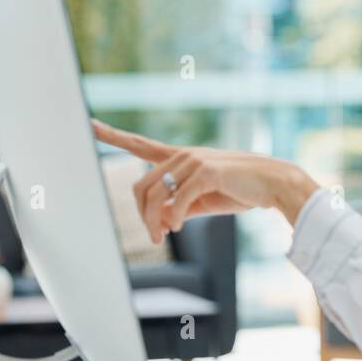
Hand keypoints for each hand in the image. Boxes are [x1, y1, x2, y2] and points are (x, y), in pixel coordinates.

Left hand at [91, 119, 318, 241]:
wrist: (272, 184)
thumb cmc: (239, 191)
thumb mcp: (203, 201)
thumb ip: (179, 207)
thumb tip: (159, 224)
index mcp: (179, 158)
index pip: (139, 144)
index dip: (113, 135)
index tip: (89, 124)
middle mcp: (182, 155)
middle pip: (141, 187)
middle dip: (142, 216)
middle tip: (155, 236)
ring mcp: (193, 161)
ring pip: (155, 195)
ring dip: (154, 221)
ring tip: (164, 234)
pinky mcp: (206, 171)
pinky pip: (176, 200)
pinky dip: (172, 218)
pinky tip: (177, 226)